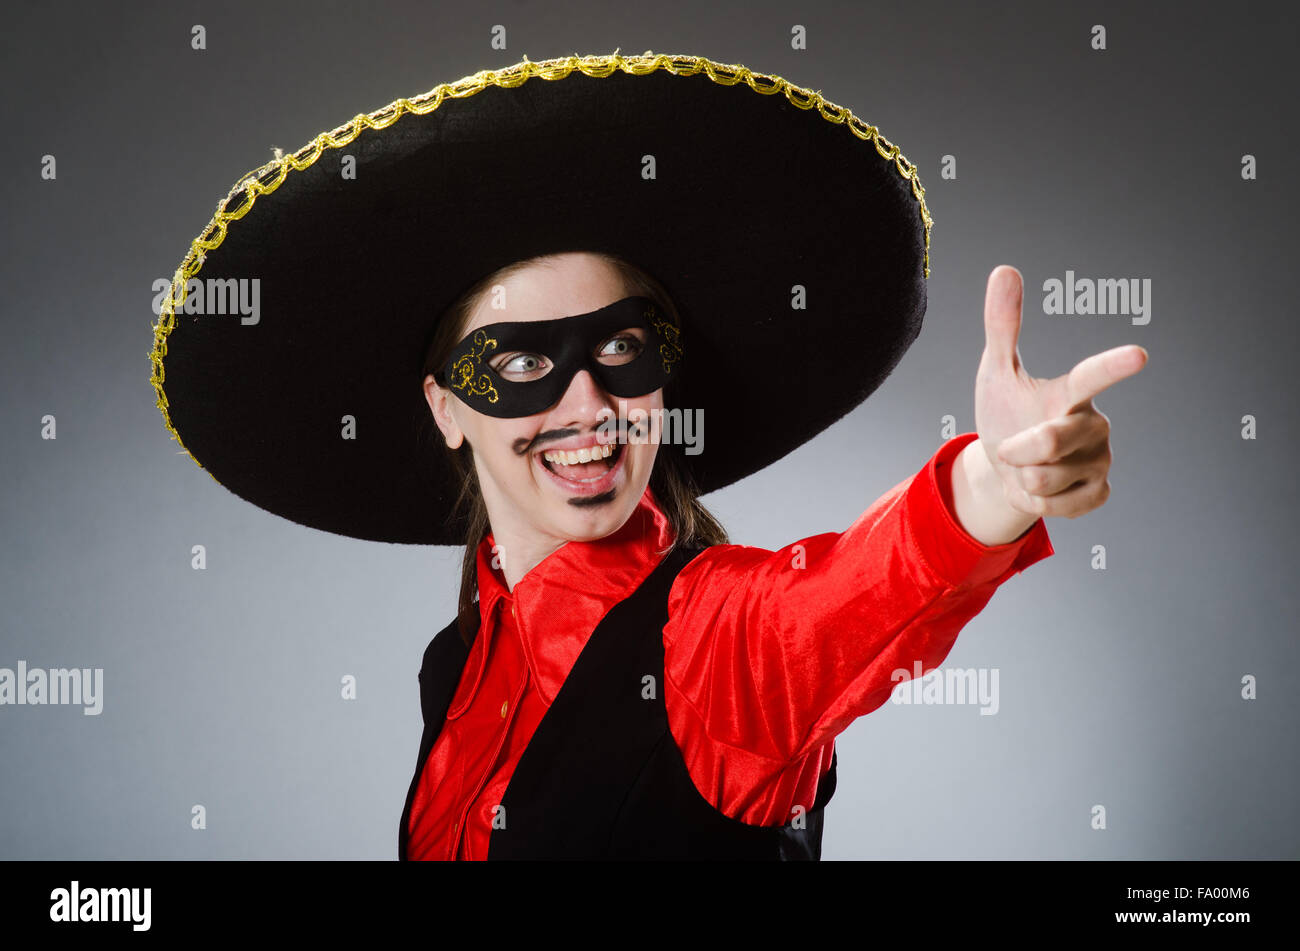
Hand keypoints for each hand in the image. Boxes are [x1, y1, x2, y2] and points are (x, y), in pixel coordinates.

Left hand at [973, 265, 1146, 520]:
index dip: (1112, 366)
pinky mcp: (1098, 493)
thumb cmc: (1004, 412)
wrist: (1002, 469)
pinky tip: (1043, 490)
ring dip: (1023, 478)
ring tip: (1028, 467)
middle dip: (1017, 450)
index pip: (1090, 377)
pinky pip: (1060, 506)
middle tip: (1011, 447)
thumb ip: (1002, 325)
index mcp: (1072, 393)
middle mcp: (1094, 423)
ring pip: (1046, 479)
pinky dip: (1038, 503)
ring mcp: (1100, 460)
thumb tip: (1004, 269)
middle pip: (1050, 442)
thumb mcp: (995, 371)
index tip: (1139, 355)